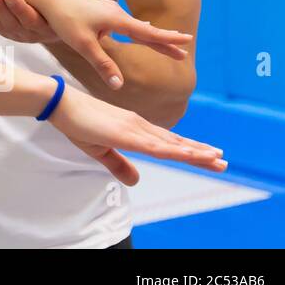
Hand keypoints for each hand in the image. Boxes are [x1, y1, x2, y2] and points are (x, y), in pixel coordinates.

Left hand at [0, 0, 192, 88]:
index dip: (167, 39)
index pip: (147, 33)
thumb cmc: (63, 19)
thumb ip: (102, 64)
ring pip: (134, 26)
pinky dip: (137, 30)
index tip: (187, 41)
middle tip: (184, 49)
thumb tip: (119, 86)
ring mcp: (107, 10)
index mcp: (116, 20)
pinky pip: (124, 23)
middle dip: (164, 41)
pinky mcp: (98, 11)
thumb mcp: (83, 45)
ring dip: (151, 35)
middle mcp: (115, 13)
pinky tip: (139, 30)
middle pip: (145, 30)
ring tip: (167, 43)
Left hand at [0, 0, 104, 43]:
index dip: (19, 6)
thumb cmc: (76, 13)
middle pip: (12, 22)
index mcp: (50, 27)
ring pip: (1, 26)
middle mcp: (34, 34)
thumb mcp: (86, 2)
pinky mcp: (11, 34)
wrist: (69, 31)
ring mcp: (21, 35)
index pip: (32, 18)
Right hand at [45, 84, 224, 184]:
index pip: (167, 142)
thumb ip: (118, 164)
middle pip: (175, 142)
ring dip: (195, 152)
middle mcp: (139, 125)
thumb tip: (136, 181)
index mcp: (134, 129)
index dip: (188, 150)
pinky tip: (190, 155)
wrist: (61, 103)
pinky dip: (176, 151)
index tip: (208, 156)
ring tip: (216, 158)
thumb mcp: (99, 150)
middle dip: (200, 152)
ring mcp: (135, 128)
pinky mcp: (126, 134)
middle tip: (223, 160)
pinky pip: (156, 146)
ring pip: (171, 144)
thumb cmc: (77, 122)